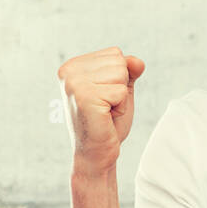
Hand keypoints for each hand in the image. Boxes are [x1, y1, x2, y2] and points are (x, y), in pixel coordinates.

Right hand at [57, 47, 145, 173]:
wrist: (97, 153)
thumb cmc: (108, 122)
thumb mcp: (121, 89)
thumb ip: (129, 70)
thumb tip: (137, 61)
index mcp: (73, 66)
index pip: (114, 53)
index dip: (119, 78)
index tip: (104, 96)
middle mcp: (69, 72)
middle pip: (119, 62)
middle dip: (120, 87)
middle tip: (106, 106)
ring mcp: (74, 83)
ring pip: (121, 74)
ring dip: (120, 97)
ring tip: (105, 111)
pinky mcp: (84, 97)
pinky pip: (121, 91)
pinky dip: (120, 107)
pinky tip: (105, 117)